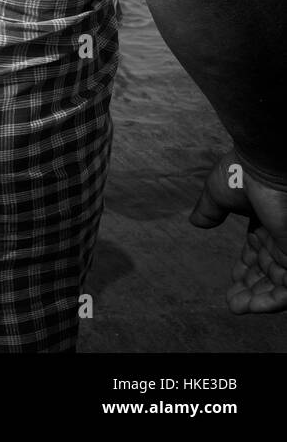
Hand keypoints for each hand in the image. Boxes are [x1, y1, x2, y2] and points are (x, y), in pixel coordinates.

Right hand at [190, 151, 286, 312]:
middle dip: (251, 289)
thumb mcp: (217, 193)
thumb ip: (209, 210)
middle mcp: (280, 236)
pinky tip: (252, 306)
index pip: (258, 254)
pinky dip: (272, 301)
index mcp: (266, 221)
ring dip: (259, 299)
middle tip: (234, 304)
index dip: (246, 271)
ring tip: (238, 308)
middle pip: (268, 272)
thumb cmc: (242, 173)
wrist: (263, 166)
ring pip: (279, 284)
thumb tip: (196, 223)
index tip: (232, 282)